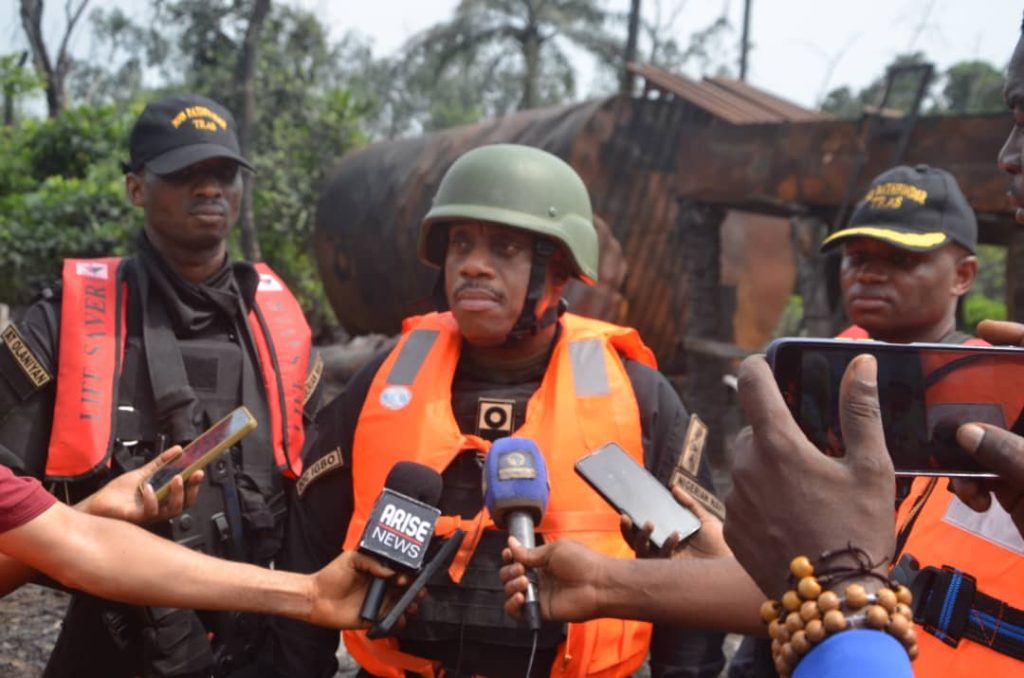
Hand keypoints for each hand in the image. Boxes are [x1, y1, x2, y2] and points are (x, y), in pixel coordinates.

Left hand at [75, 447, 202, 523]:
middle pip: (184, 504)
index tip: (199, 470)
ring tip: (175, 478)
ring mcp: (150, 514)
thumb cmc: (119, 493)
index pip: (186, 495)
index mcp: (164, 499)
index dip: (195, 485)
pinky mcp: (138, 517)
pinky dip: (152, 498)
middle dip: (192, 488)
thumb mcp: (144, 473)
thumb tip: (178, 450)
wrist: (98, 503)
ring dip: (177, 493)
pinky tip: (148, 488)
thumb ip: (161, 462)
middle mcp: (160, 508)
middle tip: (194, 474)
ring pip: (172, 509)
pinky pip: (150, 511)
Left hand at [306, 551, 415, 628]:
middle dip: (415, 589)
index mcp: (377, 571)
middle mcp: (380, 587)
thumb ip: (372, 561)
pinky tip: (400, 618)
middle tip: (417, 590)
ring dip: (410, 605)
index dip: (407, 574)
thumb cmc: (331, 576)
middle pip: (405, 589)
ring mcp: (378, 603)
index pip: (399, 571)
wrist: (316, 598)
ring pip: (402, 605)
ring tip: (411, 605)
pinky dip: (399, 621)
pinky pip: (390, 621)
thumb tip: (391, 571)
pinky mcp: (373, 619)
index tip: (406, 577)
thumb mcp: (351, 558)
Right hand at [500, 537, 606, 622]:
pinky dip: (512, 606)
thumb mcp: (555, 550)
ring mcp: (539, 596)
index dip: (509, 557)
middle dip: (509, 571)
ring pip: (510, 593)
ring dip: (511, 586)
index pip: (516, 561)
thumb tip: (511, 543)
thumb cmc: (583, 562)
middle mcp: (538, 579)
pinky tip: (521, 597)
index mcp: (542, 562)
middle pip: (509, 576)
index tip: (509, 554)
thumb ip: (531, 552)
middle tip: (521, 570)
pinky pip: (517, 613)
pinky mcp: (541, 612)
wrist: (599, 584)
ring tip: (525, 582)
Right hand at [619, 486, 730, 559]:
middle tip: (625, 516)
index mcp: (666, 539)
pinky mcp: (673, 573)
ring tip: (649, 523)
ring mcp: (666, 564)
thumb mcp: (704, 519)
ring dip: (641, 537)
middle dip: (627, 530)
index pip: (643, 531)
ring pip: (641, 553)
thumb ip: (688, 504)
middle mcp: (662, 552)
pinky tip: (675, 535)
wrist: (733, 563)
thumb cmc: (720, 544)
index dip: (631, 522)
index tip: (625, 508)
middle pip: (635, 542)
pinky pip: (661, 559)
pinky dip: (666, 545)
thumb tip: (673, 487)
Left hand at [723, 354, 894, 598]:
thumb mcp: (871, 468)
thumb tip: (861, 363)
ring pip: (748, 465)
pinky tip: (793, 520)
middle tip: (815, 455)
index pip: (750, 381)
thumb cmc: (858, 532)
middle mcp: (746, 467)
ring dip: (770, 468)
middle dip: (779, 432)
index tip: (769, 366)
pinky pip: (744, 499)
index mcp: (778, 445)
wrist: (834, 601)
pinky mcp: (731, 528)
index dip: (758, 367)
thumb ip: (861, 410)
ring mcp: (734, 500)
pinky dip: (763, 500)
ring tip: (809, 495)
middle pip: (754, 429)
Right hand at [946, 318, 1023, 536]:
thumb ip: (1011, 454)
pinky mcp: (1018, 487)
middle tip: (942, 405)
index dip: (1020, 341)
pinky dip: (971, 483)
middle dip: (973, 405)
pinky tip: (973, 498)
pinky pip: (984, 472)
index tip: (985, 332)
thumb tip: (967, 432)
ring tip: (961, 477)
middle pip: (1009, 400)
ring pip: (988, 438)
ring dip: (965, 455)